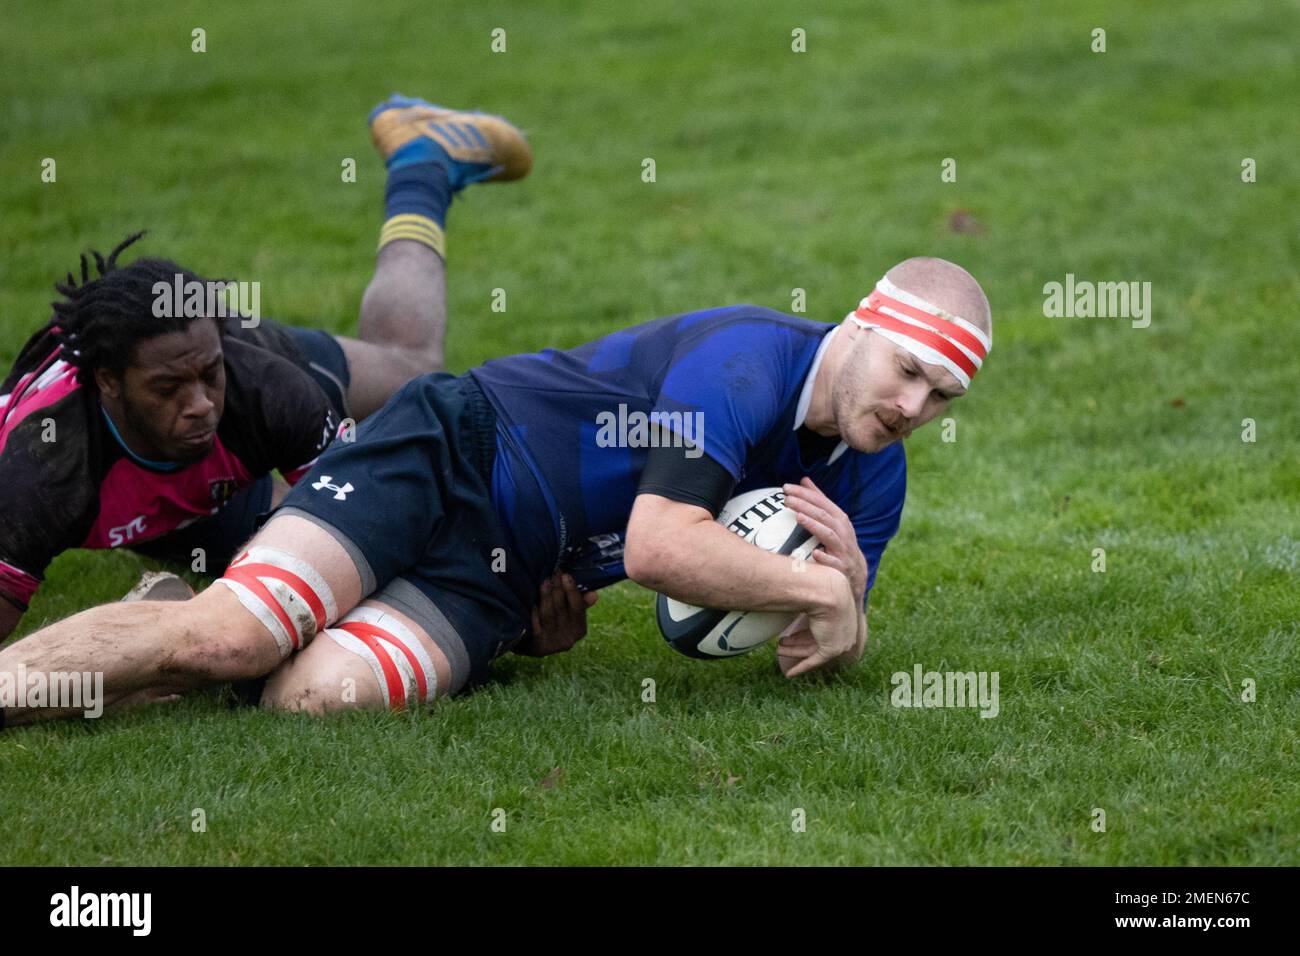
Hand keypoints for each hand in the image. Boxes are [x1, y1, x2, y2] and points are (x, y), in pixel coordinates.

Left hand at [515, 572, 598, 656]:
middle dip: (557, 588)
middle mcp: (568, 639)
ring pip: (548, 614)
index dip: (572, 590)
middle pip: (562, 608)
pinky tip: (532, 602)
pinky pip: (535, 624)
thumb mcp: (568, 615)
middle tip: (553, 574)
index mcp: (579, 630)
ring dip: (546, 596)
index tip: (565, 575)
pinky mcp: (538, 646)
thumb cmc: (553, 624)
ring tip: (544, 582)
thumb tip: (594, 594)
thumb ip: (580, 604)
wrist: (530, 646)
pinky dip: (534, 612)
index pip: (578, 607)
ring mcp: (552, 643)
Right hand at [781, 568, 859, 677]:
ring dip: (796, 651)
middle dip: (799, 641)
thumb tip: (797, 567)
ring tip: (780, 648)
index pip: (824, 624)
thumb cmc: (818, 580)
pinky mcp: (833, 648)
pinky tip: (790, 673)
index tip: (791, 631)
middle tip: (783, 642)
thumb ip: (808, 583)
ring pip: (814, 649)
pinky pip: (815, 661)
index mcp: (844, 610)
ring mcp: (841, 639)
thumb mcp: (815, 582)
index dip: (806, 629)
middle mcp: (846, 627)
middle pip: (819, 638)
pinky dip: (802, 666)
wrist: (826, 589)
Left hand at [783, 478, 868, 604]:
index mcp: (839, 518)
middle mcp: (842, 531)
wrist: (856, 572)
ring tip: (799, 517)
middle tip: (786, 499)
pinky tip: (815, 554)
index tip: (786, 487)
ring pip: (829, 534)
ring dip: (814, 526)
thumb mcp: (832, 519)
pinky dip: (825, 558)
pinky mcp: (842, 566)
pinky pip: (834, 562)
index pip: (820, 501)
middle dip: (805, 505)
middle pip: (823, 515)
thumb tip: (804, 480)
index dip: (804, 493)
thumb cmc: (839, 542)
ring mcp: (843, 548)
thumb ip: (818, 500)